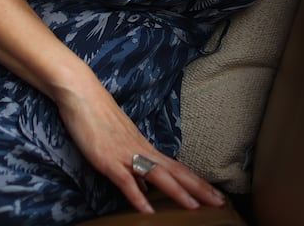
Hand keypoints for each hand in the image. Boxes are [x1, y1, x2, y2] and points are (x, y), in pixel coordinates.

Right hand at [54, 79, 225, 214]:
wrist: (82, 93)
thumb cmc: (98, 116)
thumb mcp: (120, 142)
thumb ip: (134, 165)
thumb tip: (145, 186)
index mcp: (145, 147)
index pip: (177, 167)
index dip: (196, 182)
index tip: (215, 194)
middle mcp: (141, 150)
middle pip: (176, 172)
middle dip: (199, 188)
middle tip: (221, 202)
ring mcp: (125, 154)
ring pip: (158, 175)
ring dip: (177, 192)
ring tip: (195, 207)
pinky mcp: (108, 159)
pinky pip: (125, 181)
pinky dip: (137, 196)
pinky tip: (147, 211)